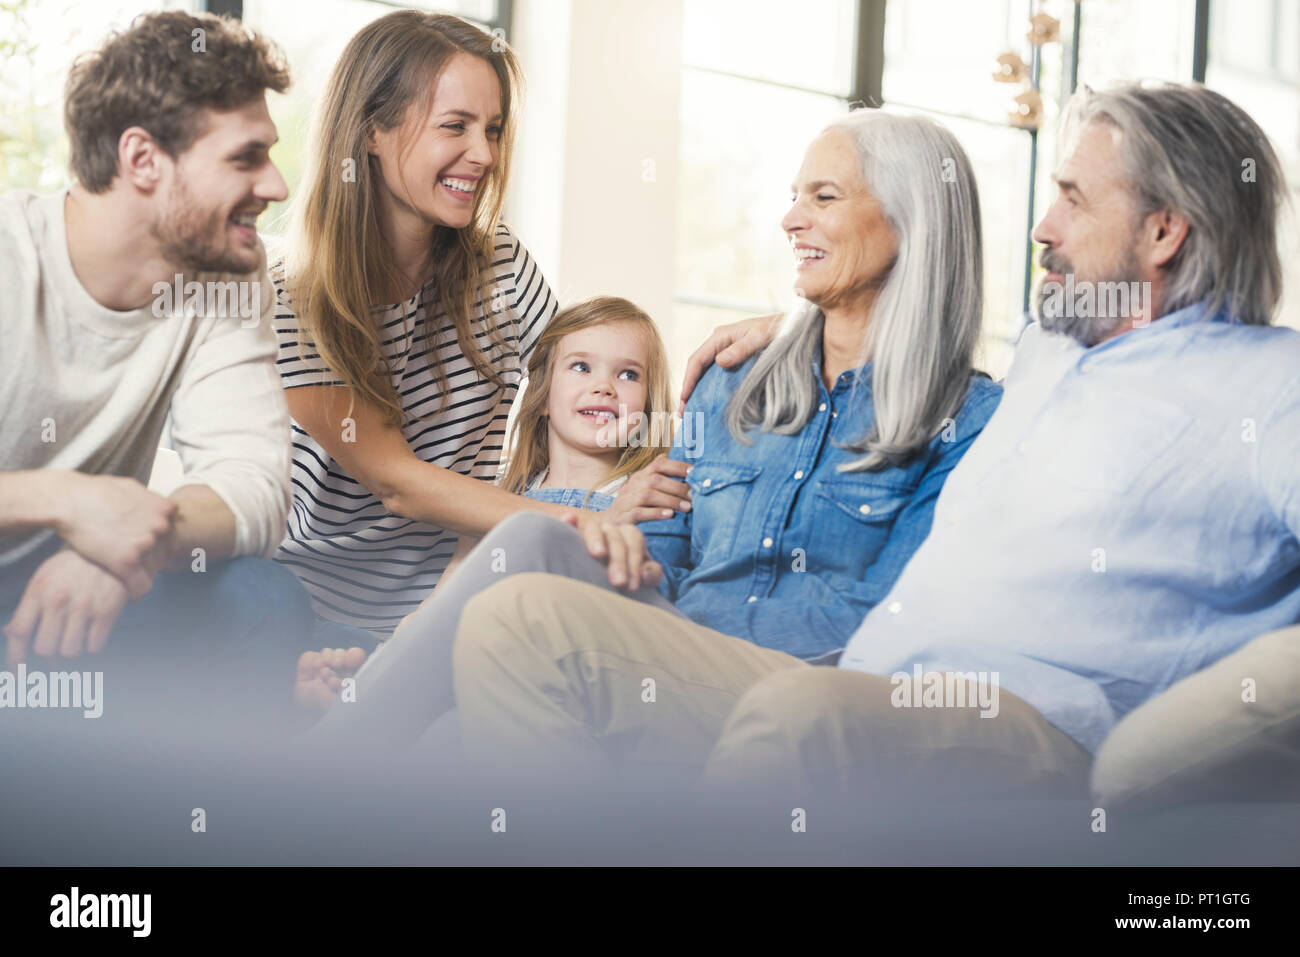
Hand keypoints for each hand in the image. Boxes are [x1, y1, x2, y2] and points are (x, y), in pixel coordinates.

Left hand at [4, 549, 129, 665]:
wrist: (112, 548)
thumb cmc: (73, 566)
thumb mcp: (45, 578)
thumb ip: (28, 606)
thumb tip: (10, 633)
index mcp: (38, 592)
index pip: (19, 632)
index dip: (16, 658)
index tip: (18, 673)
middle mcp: (58, 601)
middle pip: (45, 649)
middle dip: (49, 655)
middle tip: (54, 652)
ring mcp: (83, 607)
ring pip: (70, 651)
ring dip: (72, 650)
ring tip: (75, 639)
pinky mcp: (106, 612)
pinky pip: (94, 646)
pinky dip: (92, 645)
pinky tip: (93, 632)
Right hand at [52, 473, 176, 597]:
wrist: (67, 501)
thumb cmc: (94, 491)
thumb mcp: (131, 487)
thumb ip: (149, 500)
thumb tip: (159, 507)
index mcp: (164, 509)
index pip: (172, 532)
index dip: (157, 540)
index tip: (143, 545)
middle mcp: (160, 526)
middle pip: (165, 551)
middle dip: (151, 557)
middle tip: (132, 560)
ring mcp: (145, 544)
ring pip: (154, 569)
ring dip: (142, 572)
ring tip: (125, 573)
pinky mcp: (127, 561)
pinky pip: (142, 586)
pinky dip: (136, 593)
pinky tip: (129, 595)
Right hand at [565, 511, 662, 591]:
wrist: (611, 582)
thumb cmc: (628, 579)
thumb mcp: (644, 578)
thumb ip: (652, 574)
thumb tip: (644, 573)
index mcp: (630, 536)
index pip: (634, 543)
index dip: (635, 564)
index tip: (632, 587)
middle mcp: (611, 530)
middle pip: (616, 537)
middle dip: (618, 560)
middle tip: (619, 582)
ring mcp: (591, 532)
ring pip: (594, 529)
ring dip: (596, 539)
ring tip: (598, 554)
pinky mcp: (572, 536)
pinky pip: (568, 527)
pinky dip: (568, 522)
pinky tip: (568, 518)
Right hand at [603, 454, 692, 524]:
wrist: (606, 524)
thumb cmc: (632, 505)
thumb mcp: (643, 488)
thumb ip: (659, 477)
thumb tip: (678, 464)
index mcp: (641, 476)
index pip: (658, 464)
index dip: (677, 466)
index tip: (694, 472)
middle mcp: (633, 485)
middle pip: (655, 480)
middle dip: (677, 487)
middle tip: (694, 496)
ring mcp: (626, 501)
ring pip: (648, 495)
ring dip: (670, 500)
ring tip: (687, 508)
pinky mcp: (623, 517)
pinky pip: (639, 513)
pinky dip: (656, 513)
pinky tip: (670, 515)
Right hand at [679, 312, 781, 410]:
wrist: (791, 327)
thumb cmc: (777, 329)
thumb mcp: (759, 338)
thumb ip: (740, 349)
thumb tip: (719, 361)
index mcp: (720, 336)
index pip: (697, 360)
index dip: (688, 380)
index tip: (684, 398)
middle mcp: (719, 343)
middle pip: (696, 368)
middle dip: (688, 389)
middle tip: (683, 412)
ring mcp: (725, 351)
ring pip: (704, 373)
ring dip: (696, 391)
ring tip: (691, 411)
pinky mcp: (733, 359)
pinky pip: (715, 375)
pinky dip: (708, 388)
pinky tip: (707, 401)